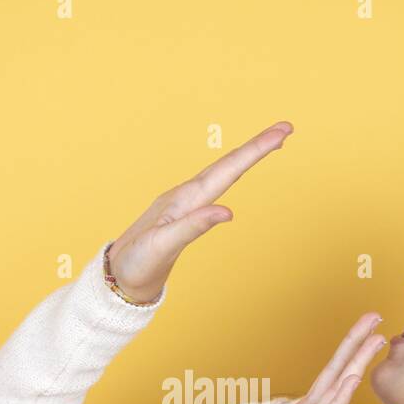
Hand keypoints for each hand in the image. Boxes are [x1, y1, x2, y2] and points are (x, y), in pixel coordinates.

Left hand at [106, 121, 292, 302]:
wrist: (118, 275)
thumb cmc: (136, 262)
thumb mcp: (162, 246)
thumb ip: (193, 227)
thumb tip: (228, 212)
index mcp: (184, 200)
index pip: (227, 171)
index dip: (255, 151)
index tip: (280, 134)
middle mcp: (186, 195)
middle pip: (228, 164)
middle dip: (257, 146)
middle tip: (286, 127)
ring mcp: (185, 202)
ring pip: (222, 172)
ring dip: (247, 155)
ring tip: (271, 141)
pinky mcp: (184, 212)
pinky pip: (214, 185)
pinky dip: (232, 172)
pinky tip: (236, 170)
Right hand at [259, 312, 385, 403]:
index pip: (335, 377)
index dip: (353, 351)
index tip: (372, 329)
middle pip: (333, 372)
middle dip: (353, 341)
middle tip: (374, 315)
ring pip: (331, 389)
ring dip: (353, 360)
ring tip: (373, 338)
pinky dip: (337, 398)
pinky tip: (352, 380)